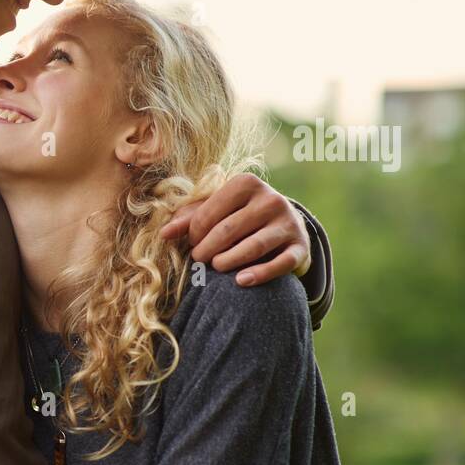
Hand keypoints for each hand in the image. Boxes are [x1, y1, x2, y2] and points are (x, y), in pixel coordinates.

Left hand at [159, 173, 310, 285]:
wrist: (284, 226)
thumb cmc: (240, 216)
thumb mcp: (217, 210)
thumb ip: (189, 218)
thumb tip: (164, 234)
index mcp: (247, 183)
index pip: (209, 212)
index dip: (194, 233)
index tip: (191, 243)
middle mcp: (271, 199)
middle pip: (229, 230)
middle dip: (207, 249)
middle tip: (198, 259)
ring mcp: (288, 223)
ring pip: (253, 246)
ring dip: (228, 261)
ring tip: (215, 267)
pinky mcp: (300, 247)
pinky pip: (280, 263)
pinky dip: (260, 274)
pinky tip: (241, 281)